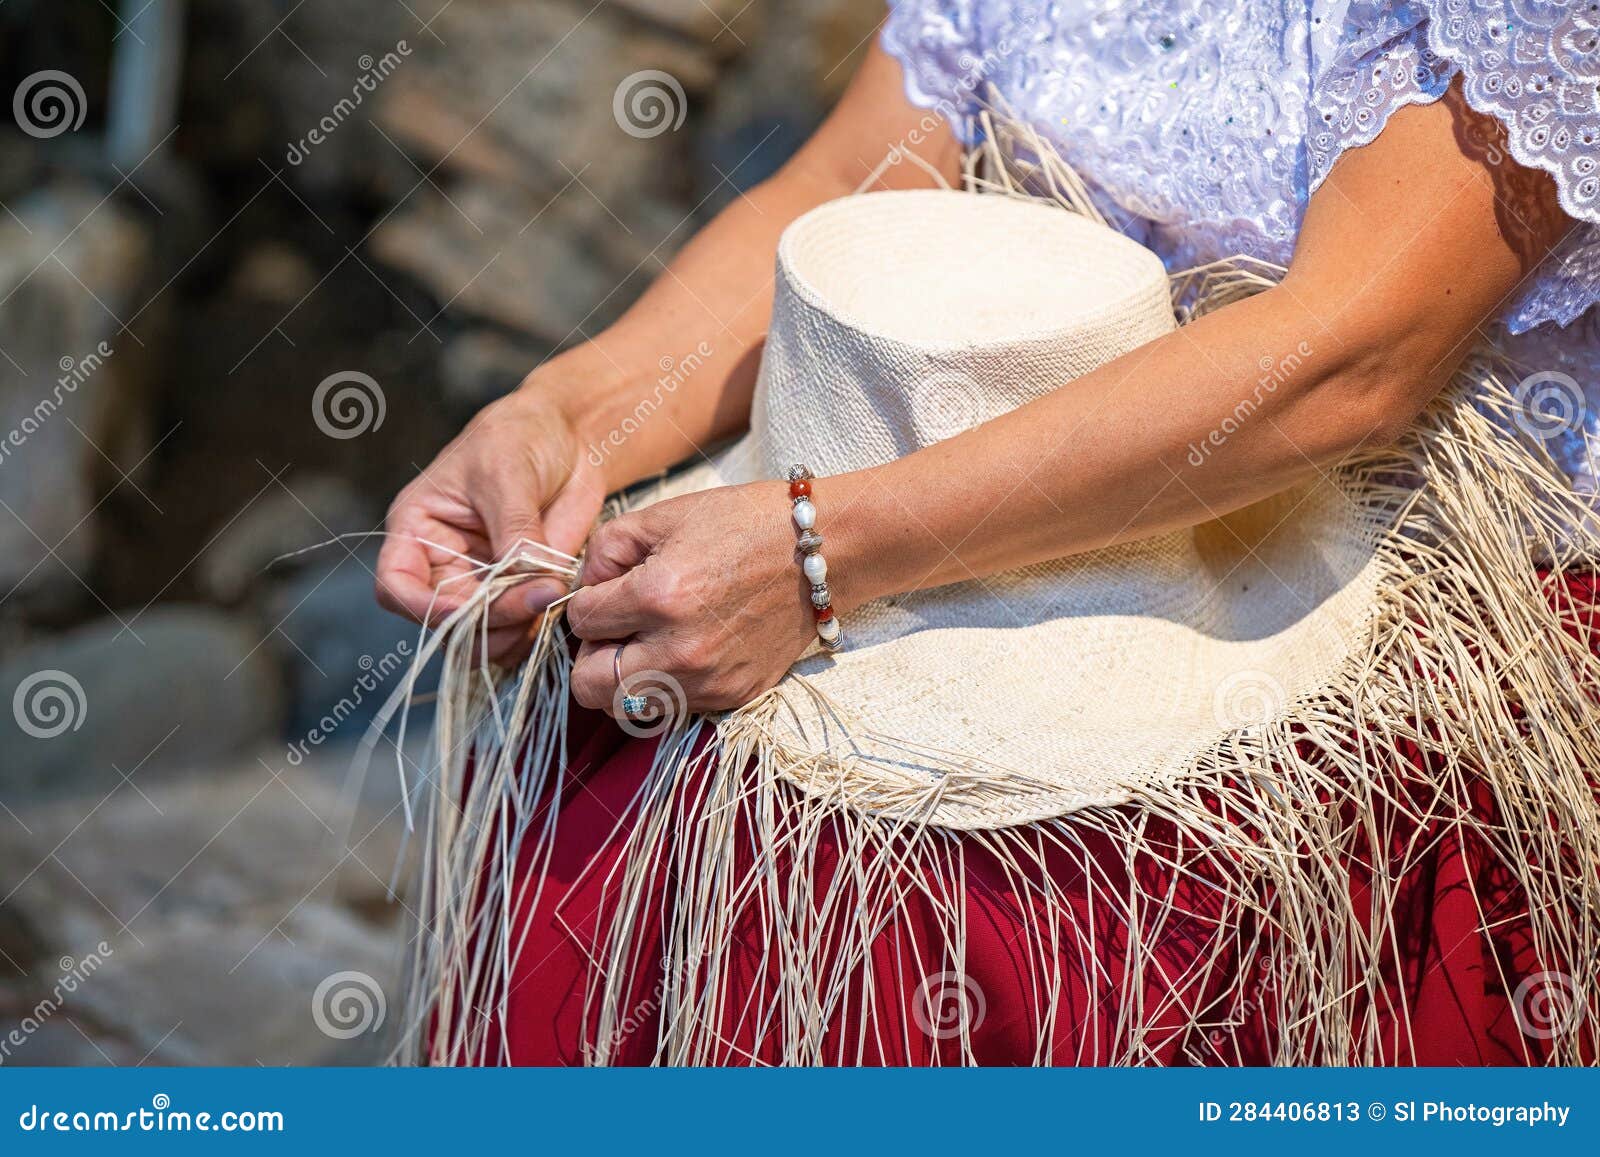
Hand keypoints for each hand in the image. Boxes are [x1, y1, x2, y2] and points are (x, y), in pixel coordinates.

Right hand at [375, 380, 606, 661]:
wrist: (568, 437)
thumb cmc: (519, 438)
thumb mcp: (508, 474)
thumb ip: (514, 529)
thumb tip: (526, 578)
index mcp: (418, 531)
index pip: (396, 587)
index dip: (422, 608)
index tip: (464, 610)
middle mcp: (444, 565)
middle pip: (448, 621)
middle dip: (490, 620)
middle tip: (539, 596)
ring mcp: (484, 583)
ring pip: (484, 637)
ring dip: (516, 632)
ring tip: (553, 595)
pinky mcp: (522, 591)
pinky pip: (521, 631)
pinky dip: (539, 629)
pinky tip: (561, 601)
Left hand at [566, 481, 832, 714]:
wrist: (825, 552)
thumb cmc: (746, 523)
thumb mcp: (668, 515)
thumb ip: (608, 548)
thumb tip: (584, 586)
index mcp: (658, 596)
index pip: (579, 622)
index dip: (584, 603)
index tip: (607, 592)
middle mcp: (679, 649)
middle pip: (588, 685)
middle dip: (591, 654)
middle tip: (614, 629)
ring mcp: (708, 680)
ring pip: (626, 707)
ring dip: (624, 677)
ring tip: (648, 642)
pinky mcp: (734, 696)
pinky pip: (673, 707)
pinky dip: (666, 685)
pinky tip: (685, 649)